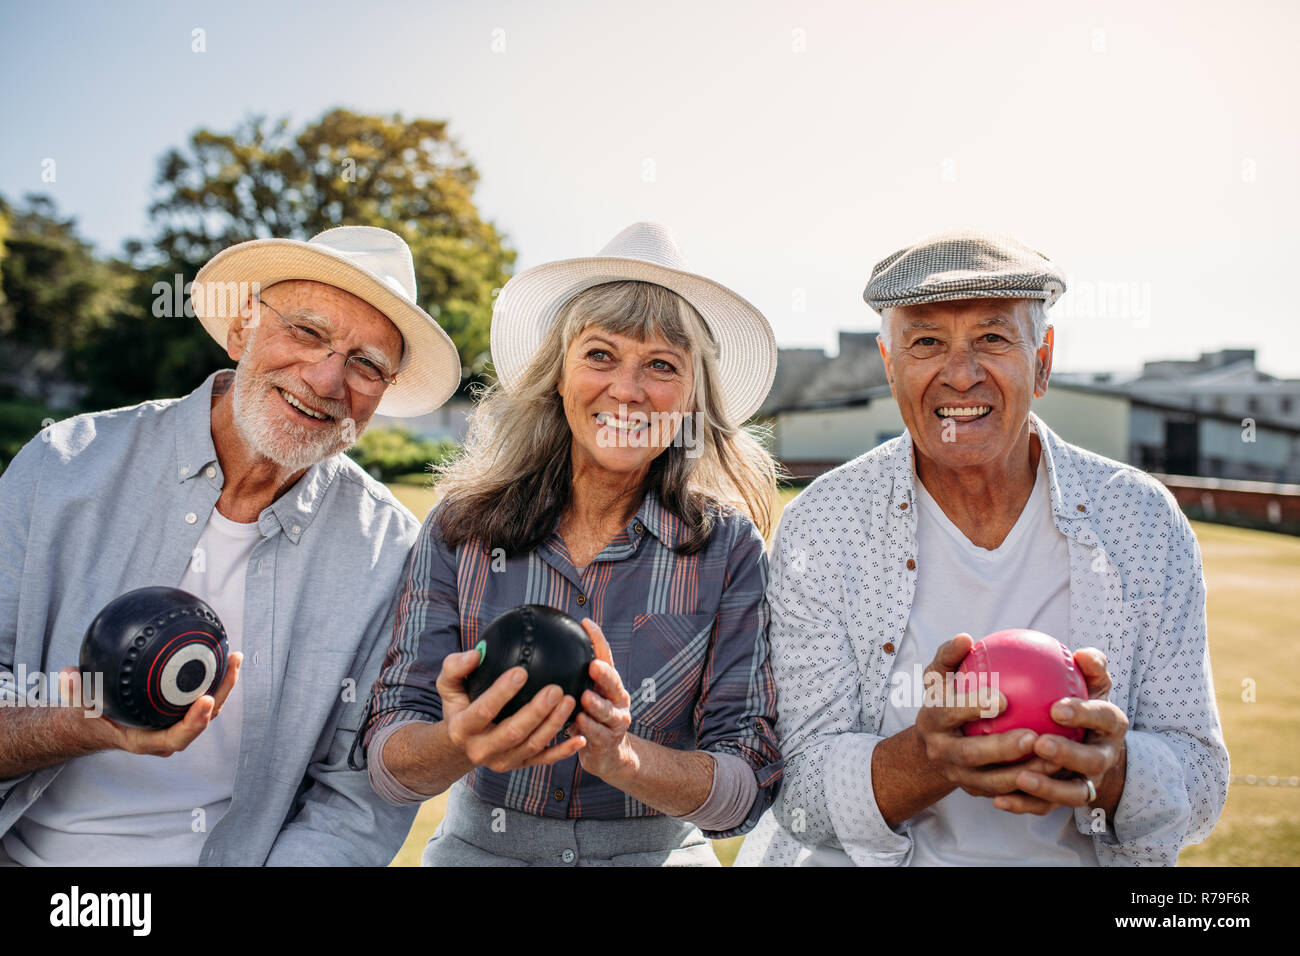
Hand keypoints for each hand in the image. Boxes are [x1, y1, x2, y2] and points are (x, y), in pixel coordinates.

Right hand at [59, 652, 242, 756]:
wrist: (97, 724)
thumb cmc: (90, 717)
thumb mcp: (79, 706)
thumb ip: (75, 691)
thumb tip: (68, 673)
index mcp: (147, 739)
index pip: (178, 736)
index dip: (195, 722)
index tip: (205, 700)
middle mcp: (168, 733)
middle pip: (204, 719)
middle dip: (221, 695)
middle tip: (229, 667)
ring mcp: (177, 721)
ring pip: (209, 707)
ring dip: (224, 683)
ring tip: (234, 656)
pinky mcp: (181, 709)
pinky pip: (203, 694)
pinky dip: (214, 677)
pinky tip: (221, 652)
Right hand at [437, 647, 584, 772]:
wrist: (462, 742)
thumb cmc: (459, 703)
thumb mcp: (449, 685)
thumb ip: (455, 667)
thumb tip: (476, 654)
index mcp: (462, 729)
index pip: (482, 711)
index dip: (501, 694)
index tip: (521, 671)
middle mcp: (482, 749)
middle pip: (513, 732)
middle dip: (536, 712)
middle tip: (556, 689)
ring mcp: (502, 761)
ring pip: (533, 746)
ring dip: (553, 725)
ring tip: (570, 701)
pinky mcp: (519, 765)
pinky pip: (544, 760)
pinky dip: (563, 751)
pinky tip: (580, 738)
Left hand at [572, 619, 635, 782]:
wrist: (608, 755)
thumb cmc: (588, 719)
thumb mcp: (581, 696)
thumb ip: (568, 678)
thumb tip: (536, 650)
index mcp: (609, 684)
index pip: (606, 657)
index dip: (598, 640)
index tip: (585, 623)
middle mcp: (617, 700)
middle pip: (614, 683)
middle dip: (605, 674)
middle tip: (593, 665)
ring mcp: (616, 722)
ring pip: (608, 712)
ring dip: (597, 705)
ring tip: (585, 698)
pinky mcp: (609, 742)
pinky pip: (598, 736)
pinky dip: (589, 730)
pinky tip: (577, 726)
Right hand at [914, 634, 1065, 798]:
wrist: (933, 743)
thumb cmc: (945, 699)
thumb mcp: (939, 676)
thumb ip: (950, 655)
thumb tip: (966, 638)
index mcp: (931, 719)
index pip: (949, 712)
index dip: (974, 706)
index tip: (1005, 699)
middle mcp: (941, 751)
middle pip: (970, 754)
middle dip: (1002, 748)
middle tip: (1034, 736)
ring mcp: (957, 776)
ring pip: (992, 781)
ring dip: (1024, 772)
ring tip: (1055, 760)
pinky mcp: (976, 791)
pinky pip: (1005, 793)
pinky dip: (1030, 787)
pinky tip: (1057, 773)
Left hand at [996, 647, 1128, 815]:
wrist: (1084, 741)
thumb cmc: (1077, 699)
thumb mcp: (1088, 680)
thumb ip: (1088, 666)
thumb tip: (1081, 654)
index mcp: (1110, 724)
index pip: (1104, 718)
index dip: (1084, 715)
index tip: (1056, 708)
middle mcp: (1104, 756)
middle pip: (1093, 761)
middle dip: (1069, 755)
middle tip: (1038, 743)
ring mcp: (1087, 781)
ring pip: (1074, 793)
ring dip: (1048, 788)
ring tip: (1020, 777)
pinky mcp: (1066, 800)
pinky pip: (1046, 808)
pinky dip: (1025, 805)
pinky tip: (998, 800)